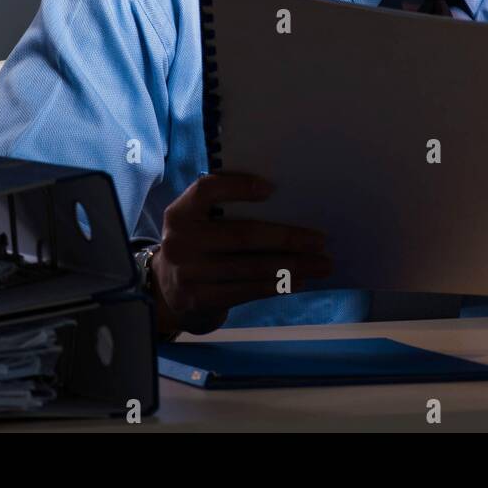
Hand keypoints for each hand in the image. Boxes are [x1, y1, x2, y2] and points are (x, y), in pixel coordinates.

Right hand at [152, 172, 331, 336]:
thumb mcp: (199, 221)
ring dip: (291, 266)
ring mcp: (187, 273)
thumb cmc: (199, 243)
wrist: (166, 289)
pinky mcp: (198, 300)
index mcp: (180, 212)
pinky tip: (299, 281)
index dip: (237, 187)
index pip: (206, 190)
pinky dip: (276, 285)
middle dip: (287, 238)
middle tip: (320, 240)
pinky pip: (246, 291)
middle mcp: (180, 241)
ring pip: (250, 267)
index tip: (271, 188)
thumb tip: (285, 201)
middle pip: (242, 235)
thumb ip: (225, 208)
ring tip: (321, 264)